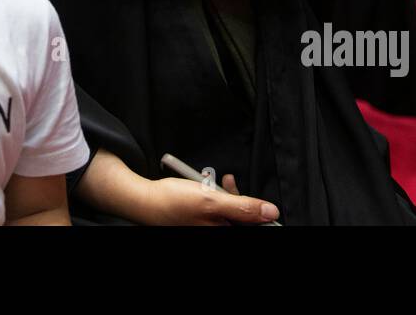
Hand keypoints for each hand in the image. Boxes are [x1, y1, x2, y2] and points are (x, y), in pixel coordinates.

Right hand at [143, 175, 279, 225]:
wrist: (145, 200)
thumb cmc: (172, 202)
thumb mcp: (211, 201)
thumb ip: (243, 207)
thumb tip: (270, 212)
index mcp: (223, 232)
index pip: (254, 226)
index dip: (258, 212)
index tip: (254, 200)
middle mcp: (216, 231)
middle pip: (242, 217)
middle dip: (235, 196)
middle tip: (225, 183)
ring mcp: (209, 225)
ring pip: (228, 209)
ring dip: (222, 192)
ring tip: (208, 182)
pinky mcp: (202, 219)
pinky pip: (216, 208)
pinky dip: (212, 194)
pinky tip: (203, 185)